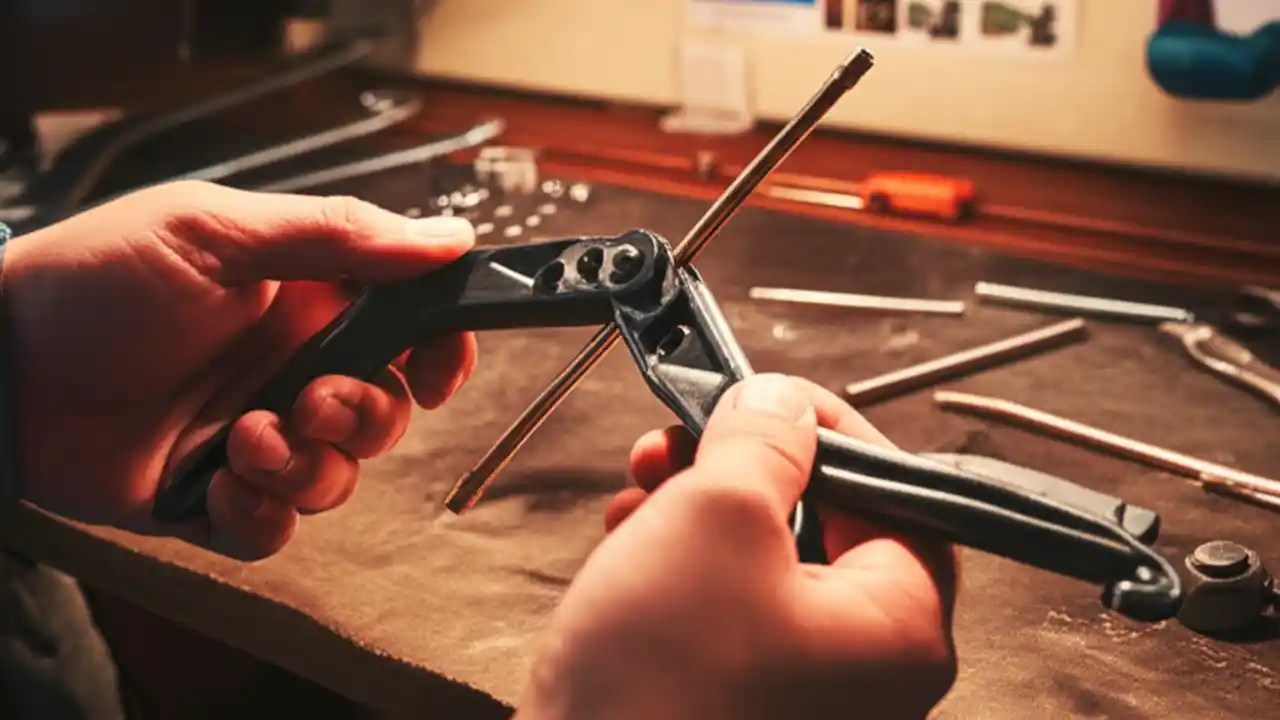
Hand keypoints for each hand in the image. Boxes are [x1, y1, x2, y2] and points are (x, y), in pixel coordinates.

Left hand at [3, 181, 477, 557]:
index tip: (436, 371)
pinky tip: (220, 488)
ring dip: (306, 467)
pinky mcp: (213, 497)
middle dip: (363, 416)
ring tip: (244, 441)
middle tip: (308, 400)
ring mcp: (255, 435)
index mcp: (305, 300)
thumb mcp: (217, 233)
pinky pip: (277, 528)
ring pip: (338, 476)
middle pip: (385, 411)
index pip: (408, 326)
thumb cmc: (94, 281)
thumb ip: (337, 235)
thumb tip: (449, 239)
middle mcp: (290, 369)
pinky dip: (263, 515)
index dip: (438, 351)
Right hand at [516, 374, 957, 719]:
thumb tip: (780, 402)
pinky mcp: (740, 706)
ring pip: (767, 562)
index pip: (895, 491)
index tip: (769, 398)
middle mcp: (866, 672)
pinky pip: (730, 610)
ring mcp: (803, 696)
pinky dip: (683, 565)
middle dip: (744, 467)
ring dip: (701, 508)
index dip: (828, 429)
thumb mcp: (715, 518)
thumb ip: (763, 440)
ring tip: (643, 489)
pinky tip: (632, 542)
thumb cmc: (657, 691)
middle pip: (825, 523)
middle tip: (687, 439)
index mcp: (901, 629)